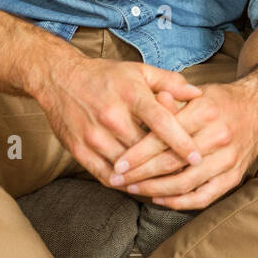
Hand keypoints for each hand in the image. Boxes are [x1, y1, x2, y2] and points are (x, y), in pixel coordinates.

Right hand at [34, 56, 204, 186]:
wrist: (59, 78)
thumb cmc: (106, 76)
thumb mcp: (140, 70)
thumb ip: (170, 82)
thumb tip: (198, 94)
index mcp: (131, 95)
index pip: (161, 122)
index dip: (181, 142)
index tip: (197, 157)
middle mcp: (112, 116)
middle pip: (146, 150)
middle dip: (168, 165)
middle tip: (189, 176)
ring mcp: (94, 136)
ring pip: (127, 167)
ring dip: (147, 179)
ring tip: (168, 186)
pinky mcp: (79, 150)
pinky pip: (106, 175)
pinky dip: (125, 184)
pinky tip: (139, 187)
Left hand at [106, 78, 257, 209]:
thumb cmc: (219, 101)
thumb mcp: (195, 94)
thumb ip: (172, 101)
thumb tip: (152, 104)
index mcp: (206, 112)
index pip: (164, 137)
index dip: (137, 154)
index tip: (118, 164)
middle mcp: (219, 136)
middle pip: (172, 162)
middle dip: (140, 174)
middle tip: (117, 180)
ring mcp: (228, 159)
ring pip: (186, 182)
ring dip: (155, 189)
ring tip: (133, 189)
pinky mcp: (234, 176)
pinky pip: (204, 196)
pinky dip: (180, 201)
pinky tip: (160, 199)